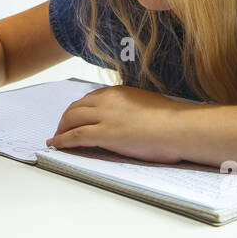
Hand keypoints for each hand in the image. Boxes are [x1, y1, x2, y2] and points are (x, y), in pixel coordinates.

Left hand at [45, 85, 188, 162]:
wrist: (180, 128)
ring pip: (71, 120)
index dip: (78, 109)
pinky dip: (62, 140)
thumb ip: (132, 108)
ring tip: (56, 137)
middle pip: (76, 107)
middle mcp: (108, 101)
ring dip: (61, 129)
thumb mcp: (147, 106)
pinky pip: (75, 136)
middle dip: (65, 119)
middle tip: (61, 129)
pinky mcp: (105, 135)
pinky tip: (56, 144)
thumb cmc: (172, 121)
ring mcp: (105, 117)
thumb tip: (128, 118)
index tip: (74, 116)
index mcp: (118, 92)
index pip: (90, 98)